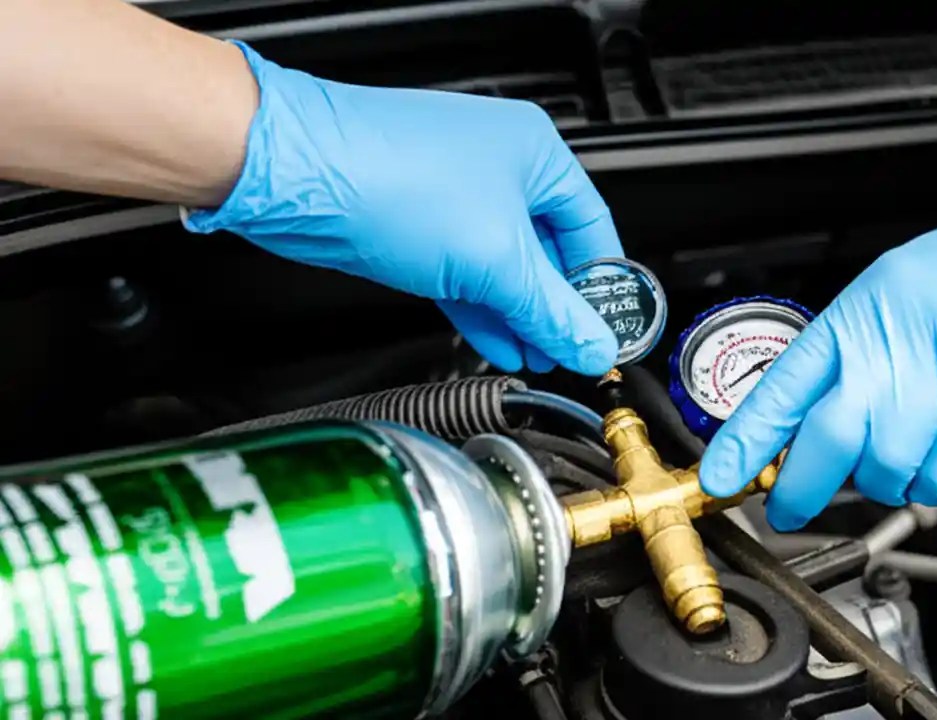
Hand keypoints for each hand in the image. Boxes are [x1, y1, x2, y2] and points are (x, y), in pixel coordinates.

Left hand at [182, 41, 619, 375]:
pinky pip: (465, 274)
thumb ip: (549, 310)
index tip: (606, 331)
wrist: (292, 174)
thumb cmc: (388, 177)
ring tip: (539, 358)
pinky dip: (484, 310)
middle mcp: (498, 168)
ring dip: (520, 316)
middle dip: (557, 308)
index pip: (593, 228)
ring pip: (503, 267)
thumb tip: (589, 343)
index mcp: (535, 153)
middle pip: (549, 251)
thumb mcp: (494, 258)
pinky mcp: (416, 226)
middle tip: (571, 352)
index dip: (603, 286)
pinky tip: (499, 343)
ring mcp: (454, 196)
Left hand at [699, 176, 936, 529]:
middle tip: (792, 505)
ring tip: (909, 447)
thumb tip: (809, 418)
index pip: (790, 385)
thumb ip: (860, 348)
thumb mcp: (908, 284)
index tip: (722, 477)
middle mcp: (915, 346)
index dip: (748, 441)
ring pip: (896, 473)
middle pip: (833, 445)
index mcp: (876, 307)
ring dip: (889, 479)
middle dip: (801, 488)